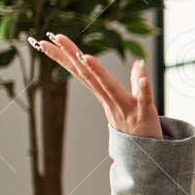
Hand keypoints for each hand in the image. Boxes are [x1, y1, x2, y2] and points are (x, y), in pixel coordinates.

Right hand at [35, 33, 162, 139]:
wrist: (149, 157)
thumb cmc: (140, 129)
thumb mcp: (134, 103)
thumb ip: (136, 82)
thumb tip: (139, 63)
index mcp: (106, 96)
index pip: (82, 73)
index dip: (64, 57)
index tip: (45, 42)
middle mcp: (111, 101)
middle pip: (89, 76)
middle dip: (72, 56)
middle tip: (55, 38)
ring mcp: (126, 108)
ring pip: (110, 88)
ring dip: (98, 73)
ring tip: (85, 56)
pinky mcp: (145, 115)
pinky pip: (144, 100)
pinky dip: (143, 88)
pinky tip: (143, 73)